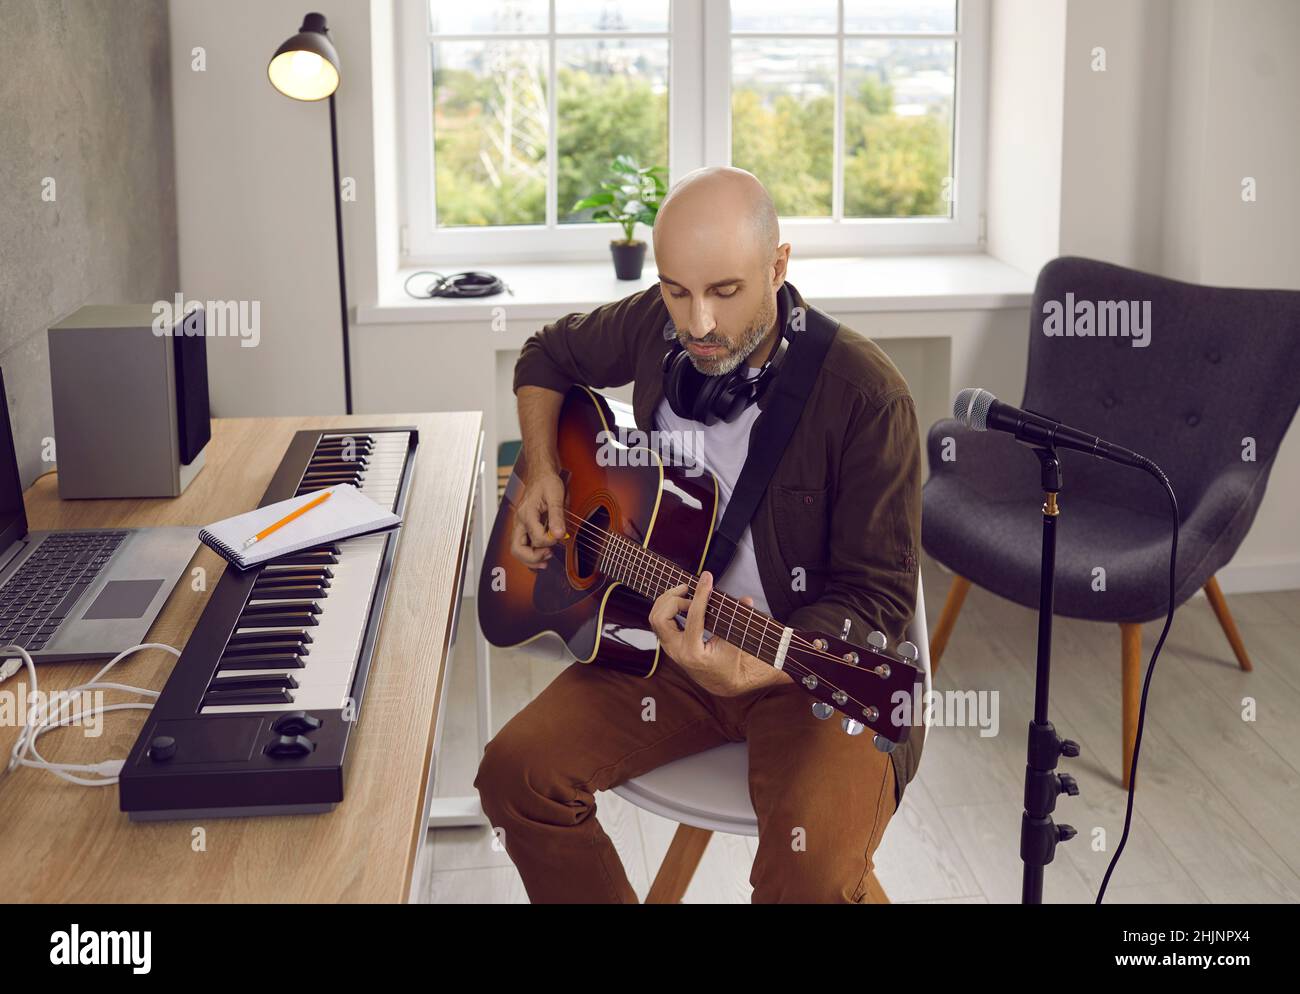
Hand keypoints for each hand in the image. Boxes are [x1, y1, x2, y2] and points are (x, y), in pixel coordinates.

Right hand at [510, 470, 566, 569]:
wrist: (541, 474)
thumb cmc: (547, 482)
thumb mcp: (556, 496)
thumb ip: (557, 516)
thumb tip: (559, 534)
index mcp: (527, 513)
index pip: (536, 537)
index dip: (550, 541)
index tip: (560, 536)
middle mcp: (519, 521)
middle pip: (517, 549)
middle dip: (533, 557)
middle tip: (549, 555)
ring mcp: (520, 525)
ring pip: (518, 549)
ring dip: (531, 558)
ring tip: (546, 559)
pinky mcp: (523, 526)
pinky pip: (522, 545)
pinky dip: (530, 554)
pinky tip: (542, 555)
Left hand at [648, 571, 792, 696]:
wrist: (719, 681)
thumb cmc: (729, 662)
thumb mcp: (736, 643)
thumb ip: (740, 619)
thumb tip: (747, 599)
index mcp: (694, 653)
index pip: (693, 619)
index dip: (700, 595)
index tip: (707, 578)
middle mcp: (676, 651)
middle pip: (661, 619)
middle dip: (674, 599)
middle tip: (691, 591)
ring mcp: (669, 647)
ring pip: (655, 618)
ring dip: (667, 600)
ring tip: (686, 592)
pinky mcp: (667, 642)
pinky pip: (658, 620)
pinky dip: (666, 606)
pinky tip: (683, 600)